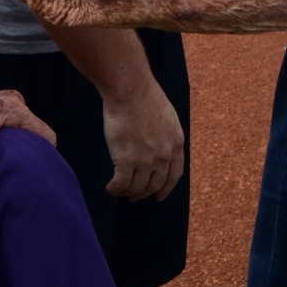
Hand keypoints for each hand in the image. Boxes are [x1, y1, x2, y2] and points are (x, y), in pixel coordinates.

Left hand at [0, 79, 55, 183]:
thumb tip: (5, 193)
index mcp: (15, 109)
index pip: (47, 137)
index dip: (43, 160)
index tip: (35, 178)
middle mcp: (15, 103)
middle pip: (35, 137)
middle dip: (28, 158)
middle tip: (20, 179)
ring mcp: (5, 105)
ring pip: (22, 135)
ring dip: (14, 153)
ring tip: (5, 171)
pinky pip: (10, 131)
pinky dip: (6, 146)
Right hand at [100, 75, 184, 201]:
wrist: (130, 89)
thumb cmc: (144, 95)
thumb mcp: (167, 116)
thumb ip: (165, 135)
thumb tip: (157, 146)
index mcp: (176, 143)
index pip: (174, 175)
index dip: (166, 188)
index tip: (159, 196)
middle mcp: (164, 156)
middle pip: (154, 184)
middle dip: (143, 193)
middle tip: (133, 197)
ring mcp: (146, 160)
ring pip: (137, 187)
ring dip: (127, 192)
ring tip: (119, 191)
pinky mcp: (126, 161)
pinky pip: (120, 184)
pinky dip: (114, 189)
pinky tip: (110, 188)